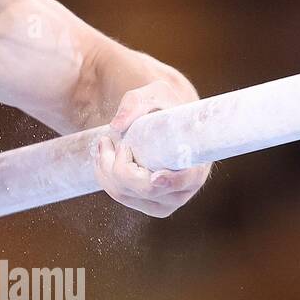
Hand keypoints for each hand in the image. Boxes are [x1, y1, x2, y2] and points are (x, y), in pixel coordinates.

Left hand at [93, 79, 210, 217]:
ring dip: (105, 169)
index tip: (156, 176)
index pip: (186, 181)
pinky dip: (105, 177)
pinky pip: (119, 195)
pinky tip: (101, 157)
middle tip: (106, 139)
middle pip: (144, 189)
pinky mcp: (147, 204)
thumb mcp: (154, 94)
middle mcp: (183, 191)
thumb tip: (116, 126)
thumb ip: (136, 103)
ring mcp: (164, 203)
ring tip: (103, 142)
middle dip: (116, 165)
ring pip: (125, 195)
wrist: (166, 123)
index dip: (171, 181)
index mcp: (197, 165)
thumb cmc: (163, 106)